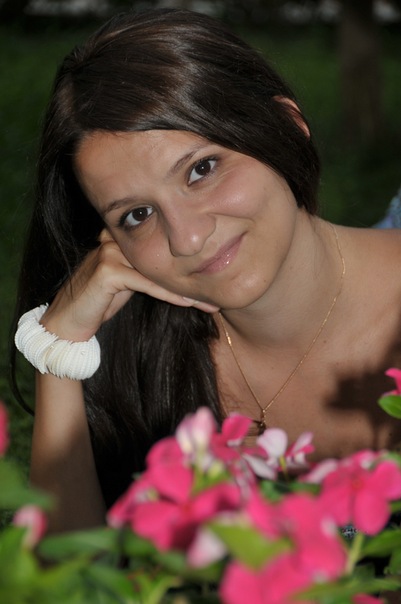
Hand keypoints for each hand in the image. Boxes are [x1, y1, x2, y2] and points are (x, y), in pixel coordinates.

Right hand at [41, 229, 218, 340]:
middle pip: (166, 253)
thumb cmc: (101, 302)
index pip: (165, 242)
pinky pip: (147, 282)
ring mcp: (110, 251)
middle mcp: (116, 238)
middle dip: (196, 272)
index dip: (192, 260)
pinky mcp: (108, 271)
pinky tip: (189, 303)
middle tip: (223, 286)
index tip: (219, 274)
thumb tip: (189, 272)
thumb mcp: (132, 282)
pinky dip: (169, 294)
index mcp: (123, 236)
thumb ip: (152, 271)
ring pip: (159, 268)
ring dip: (187, 286)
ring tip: (212, 301)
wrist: (68, 323)